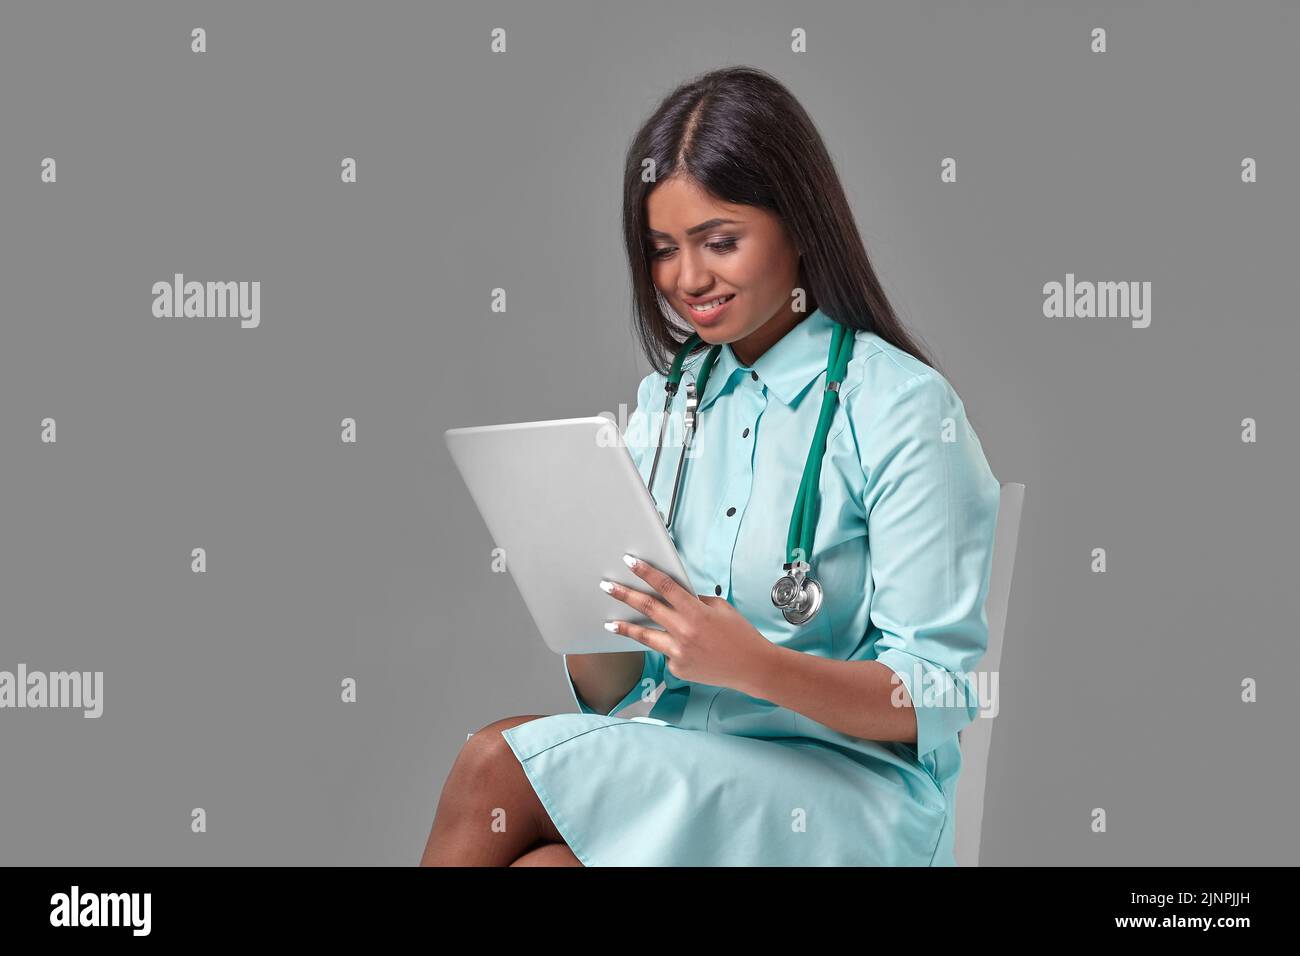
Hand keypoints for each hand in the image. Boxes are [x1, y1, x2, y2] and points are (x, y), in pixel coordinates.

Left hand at [600, 553, 776, 692]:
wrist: (752, 667)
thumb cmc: (740, 635)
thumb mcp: (720, 609)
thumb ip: (694, 602)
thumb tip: (673, 597)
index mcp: (696, 612)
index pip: (664, 585)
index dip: (645, 572)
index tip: (630, 562)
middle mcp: (684, 632)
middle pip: (647, 608)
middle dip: (624, 595)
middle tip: (606, 586)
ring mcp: (679, 652)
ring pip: (645, 636)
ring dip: (625, 628)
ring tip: (609, 623)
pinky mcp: (678, 668)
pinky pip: (666, 652)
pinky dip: (668, 647)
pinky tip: (684, 649)